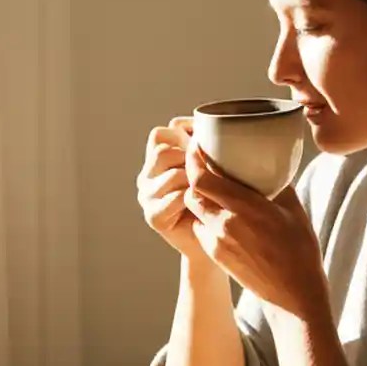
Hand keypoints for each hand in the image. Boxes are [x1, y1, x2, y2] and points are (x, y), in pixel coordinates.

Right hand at [136, 117, 206, 260]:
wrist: (217, 241)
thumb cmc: (219, 199)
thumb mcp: (214, 166)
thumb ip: (207, 146)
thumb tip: (219, 124)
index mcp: (158, 159)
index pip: (160, 134)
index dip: (183, 135)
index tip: (205, 146)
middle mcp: (147, 175)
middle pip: (162, 150)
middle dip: (189, 159)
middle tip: (210, 173)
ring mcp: (146, 196)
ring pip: (171, 174)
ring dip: (193, 180)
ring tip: (209, 190)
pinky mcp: (152, 215)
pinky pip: (174, 198)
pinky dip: (192, 199)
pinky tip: (203, 204)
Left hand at [183, 145, 329, 319]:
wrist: (293, 295)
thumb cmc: (299, 251)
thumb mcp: (294, 210)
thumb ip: (276, 185)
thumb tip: (268, 164)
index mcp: (245, 208)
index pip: (202, 178)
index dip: (195, 159)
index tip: (198, 145)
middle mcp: (225, 223)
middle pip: (192, 191)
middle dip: (194, 175)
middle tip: (204, 163)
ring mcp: (217, 241)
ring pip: (194, 209)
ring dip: (199, 196)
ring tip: (213, 189)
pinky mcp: (215, 254)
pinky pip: (201, 227)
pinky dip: (205, 216)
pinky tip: (220, 214)